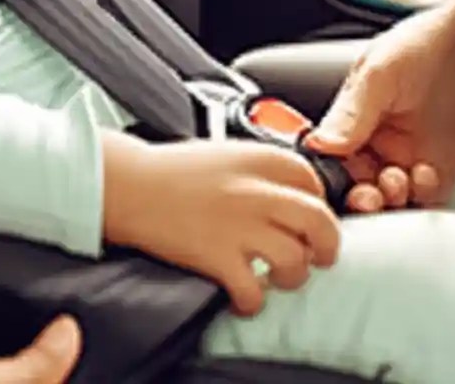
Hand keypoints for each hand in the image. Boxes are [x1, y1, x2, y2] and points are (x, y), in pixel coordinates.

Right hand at [102, 136, 340, 316]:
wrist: (128, 185)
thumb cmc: (171, 170)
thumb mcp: (227, 153)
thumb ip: (262, 172)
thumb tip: (292, 197)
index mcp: (261, 158)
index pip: (314, 183)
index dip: (317, 205)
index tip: (306, 221)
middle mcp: (256, 190)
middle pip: (320, 221)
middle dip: (326, 245)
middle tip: (319, 256)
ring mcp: (238, 224)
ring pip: (295, 260)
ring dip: (291, 276)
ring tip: (274, 277)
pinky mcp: (216, 256)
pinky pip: (254, 291)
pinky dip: (252, 301)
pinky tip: (243, 296)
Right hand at [305, 0, 454, 212]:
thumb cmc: (438, 38)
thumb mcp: (381, 69)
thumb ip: (351, 111)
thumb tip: (319, 143)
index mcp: (356, 113)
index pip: (332, 154)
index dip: (332, 174)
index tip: (337, 182)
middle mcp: (381, 135)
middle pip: (357, 180)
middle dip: (359, 193)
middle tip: (367, 193)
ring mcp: (412, 152)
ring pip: (389, 195)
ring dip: (390, 197)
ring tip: (397, 181)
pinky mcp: (446, 164)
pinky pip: (427, 196)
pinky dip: (422, 196)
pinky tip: (424, 177)